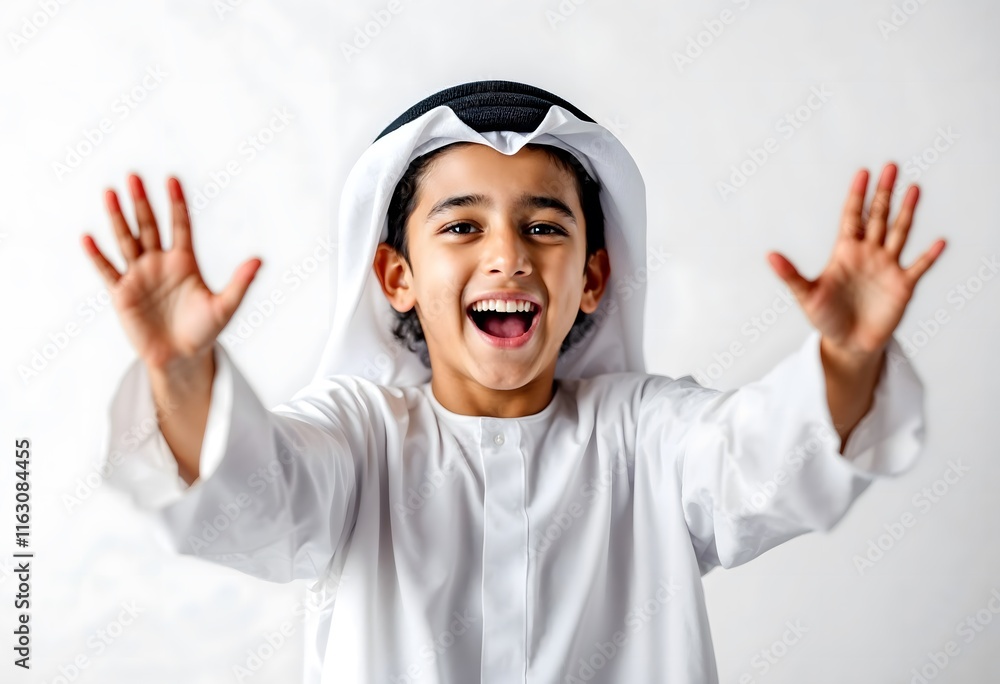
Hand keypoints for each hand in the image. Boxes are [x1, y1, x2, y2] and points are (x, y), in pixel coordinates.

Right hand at [81, 174, 260, 370]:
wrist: (181, 357)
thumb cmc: (205, 331)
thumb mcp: (225, 306)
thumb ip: (240, 282)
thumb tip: (259, 260)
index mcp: (185, 262)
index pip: (180, 225)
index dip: (177, 204)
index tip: (172, 179)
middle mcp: (160, 263)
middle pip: (149, 226)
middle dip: (142, 202)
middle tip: (134, 176)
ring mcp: (140, 276)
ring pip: (127, 241)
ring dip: (118, 219)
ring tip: (110, 193)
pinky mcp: (123, 294)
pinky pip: (108, 271)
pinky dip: (97, 256)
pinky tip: (88, 238)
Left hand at [766, 162, 945, 360]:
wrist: (848, 344)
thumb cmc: (825, 318)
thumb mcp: (805, 295)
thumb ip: (790, 274)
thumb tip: (769, 256)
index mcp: (845, 252)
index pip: (852, 216)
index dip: (857, 195)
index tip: (863, 172)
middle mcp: (868, 254)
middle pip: (878, 217)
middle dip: (884, 193)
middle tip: (891, 166)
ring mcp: (887, 268)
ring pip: (899, 233)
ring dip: (906, 212)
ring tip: (914, 188)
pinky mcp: (902, 286)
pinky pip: (918, 267)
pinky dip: (929, 256)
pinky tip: (939, 241)